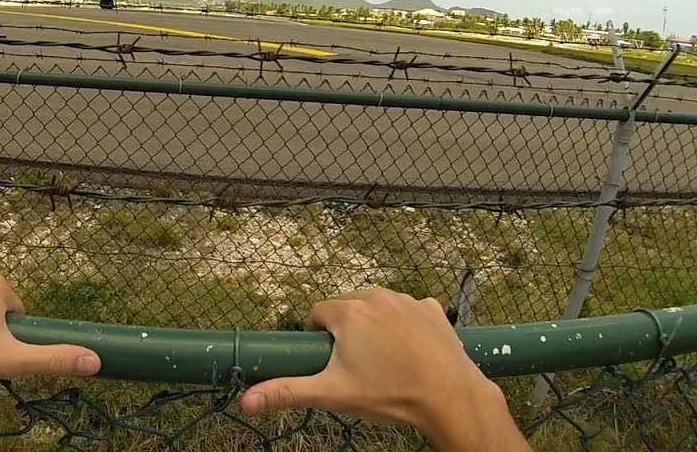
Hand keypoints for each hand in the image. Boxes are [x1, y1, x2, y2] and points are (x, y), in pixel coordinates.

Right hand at [239, 288, 523, 449]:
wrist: (451, 397)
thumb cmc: (390, 394)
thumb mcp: (333, 394)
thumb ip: (287, 392)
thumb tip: (246, 401)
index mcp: (348, 311)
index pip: (318, 314)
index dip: (320, 338)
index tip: (331, 361)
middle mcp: (375, 296)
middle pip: (347, 308)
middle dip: (347, 332)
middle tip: (358, 366)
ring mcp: (406, 300)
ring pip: (377, 308)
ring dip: (375, 326)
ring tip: (386, 361)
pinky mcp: (431, 309)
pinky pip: (408, 311)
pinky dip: (405, 326)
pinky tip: (411, 351)